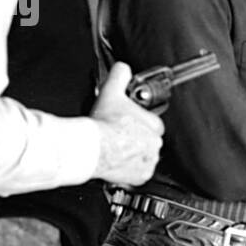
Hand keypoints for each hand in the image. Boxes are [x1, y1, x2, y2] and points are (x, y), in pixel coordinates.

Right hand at [90, 62, 164, 186]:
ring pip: (143, 157)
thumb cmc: (102, 124)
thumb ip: (120, 76)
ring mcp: (147, 163)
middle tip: (119, 137)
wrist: (90, 148)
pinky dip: (128, 170)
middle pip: (148, 141)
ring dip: (133, 154)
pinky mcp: (139, 178)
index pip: (153, 123)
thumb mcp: (112, 92)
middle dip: (135, 139)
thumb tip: (122, 68)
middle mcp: (154, 146)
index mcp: (154, 127)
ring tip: (116, 149)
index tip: (127, 123)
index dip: (138, 122)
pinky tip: (117, 162)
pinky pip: (137, 174)